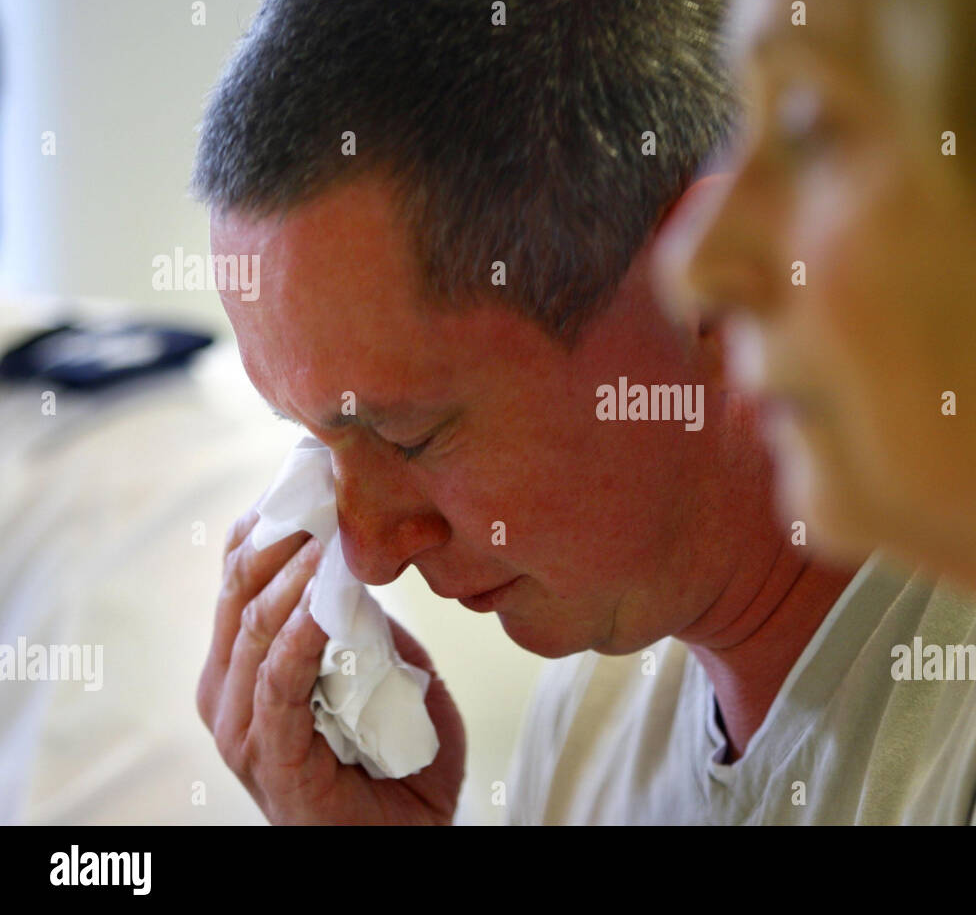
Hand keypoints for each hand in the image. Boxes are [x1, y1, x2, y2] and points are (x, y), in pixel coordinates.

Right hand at [197, 507, 466, 823]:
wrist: (405, 848)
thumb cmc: (399, 764)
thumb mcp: (390, 674)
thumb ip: (372, 626)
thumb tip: (371, 571)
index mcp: (246, 664)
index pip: (240, 572)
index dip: (272, 518)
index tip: (311, 470)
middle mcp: (228, 690)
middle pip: (239, 587)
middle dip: (282, 532)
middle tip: (324, 484)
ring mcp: (243, 727)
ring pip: (253, 627)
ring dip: (293, 575)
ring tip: (330, 531)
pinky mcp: (272, 758)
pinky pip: (278, 684)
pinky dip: (300, 637)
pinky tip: (324, 602)